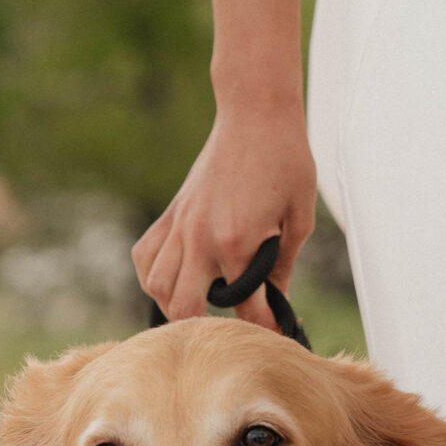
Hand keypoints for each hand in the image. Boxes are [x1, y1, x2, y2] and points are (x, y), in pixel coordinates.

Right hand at [133, 102, 315, 327]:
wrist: (255, 112)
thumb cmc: (286, 160)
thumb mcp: (299, 218)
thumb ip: (282, 266)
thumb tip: (277, 303)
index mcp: (238, 242)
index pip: (246, 308)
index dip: (265, 328)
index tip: (276, 333)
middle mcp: (201, 238)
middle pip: (183, 309)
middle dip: (206, 330)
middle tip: (230, 327)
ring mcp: (180, 225)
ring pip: (157, 287)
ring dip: (175, 306)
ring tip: (201, 306)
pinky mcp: (171, 212)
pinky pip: (146, 257)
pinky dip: (154, 276)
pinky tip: (175, 278)